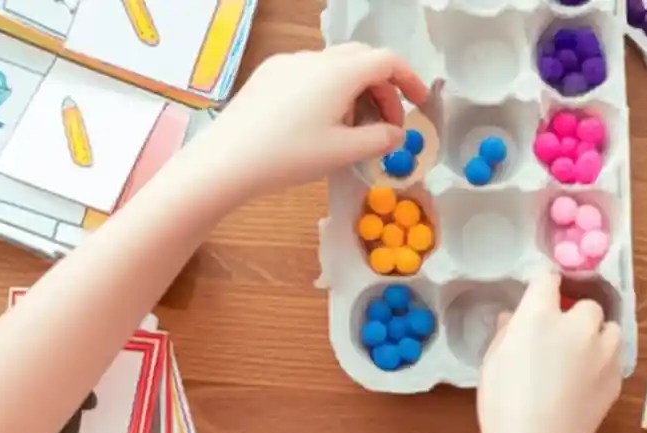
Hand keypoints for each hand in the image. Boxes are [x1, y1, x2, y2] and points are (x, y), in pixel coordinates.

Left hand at [186, 43, 428, 200]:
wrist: (226, 160)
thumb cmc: (289, 156)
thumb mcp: (343, 152)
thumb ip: (380, 140)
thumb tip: (397, 134)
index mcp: (339, 72)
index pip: (387, 60)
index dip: (410, 79)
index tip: (420, 103)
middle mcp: (316, 59)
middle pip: (363, 59)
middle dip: (383, 88)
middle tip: (388, 123)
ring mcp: (289, 63)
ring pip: (337, 67)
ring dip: (357, 91)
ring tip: (354, 129)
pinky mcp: (269, 75)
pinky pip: (312, 74)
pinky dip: (331, 91)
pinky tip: (322, 124)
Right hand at [478, 273, 622, 432]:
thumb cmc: (504, 404)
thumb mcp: (492, 364)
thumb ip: (506, 334)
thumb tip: (512, 318)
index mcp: (539, 315)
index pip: (548, 279)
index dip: (545, 287)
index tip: (542, 297)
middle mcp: (577, 325)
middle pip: (587, 305)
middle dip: (577, 317)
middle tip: (562, 338)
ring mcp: (602, 350)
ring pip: (610, 329)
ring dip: (598, 337)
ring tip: (583, 358)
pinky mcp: (616, 375)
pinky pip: (615, 358)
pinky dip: (604, 363)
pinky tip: (587, 383)